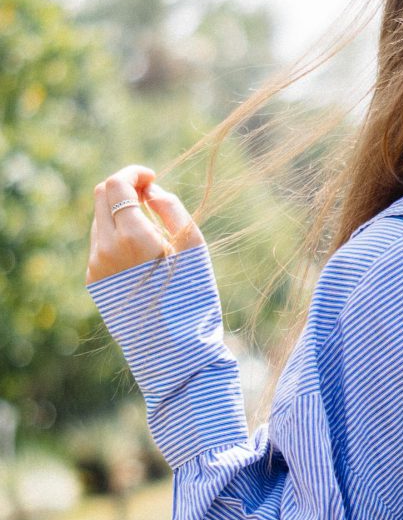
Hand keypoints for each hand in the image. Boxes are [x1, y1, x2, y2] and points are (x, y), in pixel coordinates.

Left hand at [86, 165, 204, 284]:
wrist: (173, 346)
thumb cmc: (191, 295)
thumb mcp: (193, 247)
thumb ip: (171, 209)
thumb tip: (150, 190)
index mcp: (132, 237)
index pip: (116, 185)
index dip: (133, 173)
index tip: (150, 177)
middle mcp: (106, 248)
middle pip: (101, 195)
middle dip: (124, 187)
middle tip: (148, 194)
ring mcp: (96, 264)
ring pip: (100, 218)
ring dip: (120, 212)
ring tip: (149, 228)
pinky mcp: (93, 279)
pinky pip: (99, 243)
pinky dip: (115, 234)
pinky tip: (138, 252)